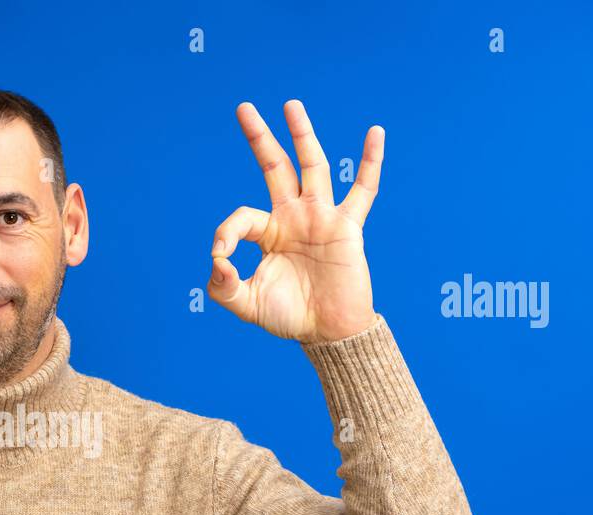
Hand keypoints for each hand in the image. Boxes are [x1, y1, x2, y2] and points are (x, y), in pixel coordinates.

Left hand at [207, 100, 383, 344]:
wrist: (327, 332)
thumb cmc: (288, 316)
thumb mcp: (246, 304)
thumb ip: (222, 286)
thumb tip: (217, 260)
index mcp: (268, 233)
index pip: (241, 217)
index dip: (225, 235)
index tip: (221, 259)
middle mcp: (293, 217)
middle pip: (274, 167)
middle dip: (260, 138)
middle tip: (243, 107)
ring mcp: (321, 217)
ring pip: (312, 166)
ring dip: (302, 135)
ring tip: (291, 105)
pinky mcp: (347, 226)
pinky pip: (363, 189)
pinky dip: (370, 162)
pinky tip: (375, 132)